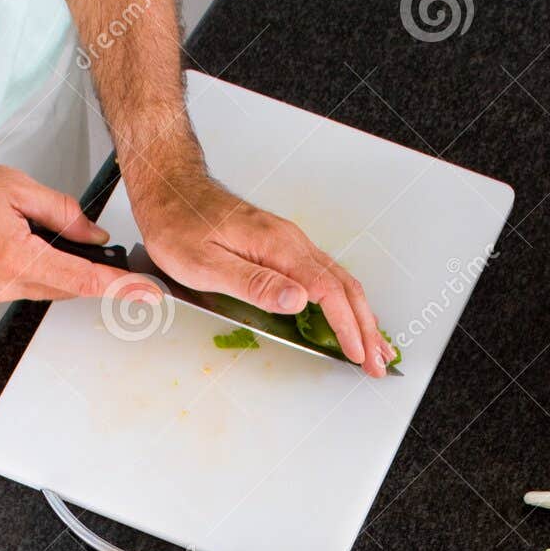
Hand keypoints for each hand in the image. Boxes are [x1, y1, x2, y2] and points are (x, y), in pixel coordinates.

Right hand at [0, 151, 158, 305]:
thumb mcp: (14, 185)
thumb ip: (61, 212)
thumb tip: (93, 235)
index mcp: (12, 256)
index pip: (80, 279)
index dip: (118, 288)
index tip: (146, 295)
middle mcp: (0, 283)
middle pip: (64, 287)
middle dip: (85, 270)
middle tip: (101, 250)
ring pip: (44, 288)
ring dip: (56, 267)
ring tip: (42, 233)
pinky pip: (22, 286)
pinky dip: (35, 269)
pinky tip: (24, 244)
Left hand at [133, 166, 394, 376]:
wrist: (171, 189)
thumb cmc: (180, 226)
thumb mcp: (208, 264)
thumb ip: (255, 284)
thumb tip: (298, 301)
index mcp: (278, 247)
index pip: (328, 292)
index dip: (347, 326)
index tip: (358, 354)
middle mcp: (291, 242)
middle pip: (345, 287)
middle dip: (367, 327)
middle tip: (378, 362)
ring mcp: (290, 244)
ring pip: (340, 282)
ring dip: (362, 316)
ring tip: (375, 346)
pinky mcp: (283, 248)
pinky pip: (326, 276)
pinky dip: (345, 302)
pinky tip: (350, 316)